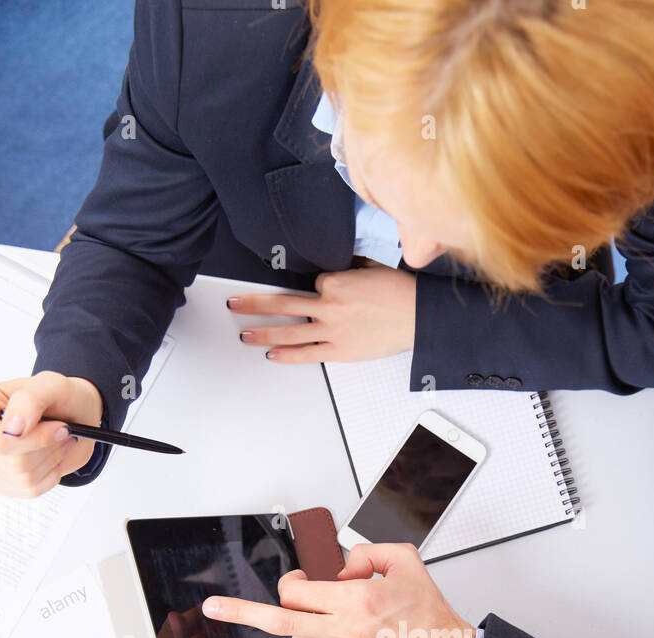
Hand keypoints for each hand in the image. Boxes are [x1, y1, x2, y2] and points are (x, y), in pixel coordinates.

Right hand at [0, 372, 101, 496]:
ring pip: (23, 477)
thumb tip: (13, 427)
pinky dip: (51, 474)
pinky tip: (53, 455)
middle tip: (64, 430)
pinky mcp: (7, 482)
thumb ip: (29, 400)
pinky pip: (31, 489)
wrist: (75, 415)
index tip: (60, 427)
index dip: (27, 439)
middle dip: (47, 447)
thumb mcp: (51, 386)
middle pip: (11, 461)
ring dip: (52, 459)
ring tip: (61, 440)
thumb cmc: (61, 398)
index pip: (0, 441)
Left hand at [202, 543, 475, 637]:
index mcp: (357, 601)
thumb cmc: (429, 615)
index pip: (298, 593)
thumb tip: (340, 568)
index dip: (290, 584)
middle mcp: (346, 632)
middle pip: (281, 622)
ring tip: (334, 617)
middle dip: (245, 612)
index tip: (293, 582)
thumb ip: (365, 553)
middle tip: (216, 607)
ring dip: (306, 624)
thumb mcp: (404, 562)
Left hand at [228, 266, 416, 364]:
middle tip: (234, 304)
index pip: (311, 284)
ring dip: (263, 332)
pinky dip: (288, 355)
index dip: (314, 289)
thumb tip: (336, 267)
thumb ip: (348, 267)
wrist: (419, 316)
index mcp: (335, 280)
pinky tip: (271, 355)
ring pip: (289, 330)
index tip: (319, 293)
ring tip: (244, 333)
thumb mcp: (371, 266)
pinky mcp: (341, 351)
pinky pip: (308, 353)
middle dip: (253, 304)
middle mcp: (329, 305)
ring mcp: (333, 330)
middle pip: (282, 304)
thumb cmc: (400, 292)